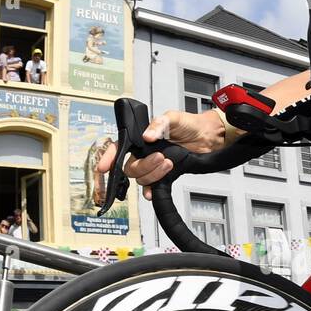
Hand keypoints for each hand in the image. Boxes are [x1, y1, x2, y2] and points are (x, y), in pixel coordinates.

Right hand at [95, 109, 224, 201]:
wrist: (208, 137)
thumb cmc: (189, 124)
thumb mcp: (173, 118)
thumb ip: (159, 124)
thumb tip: (147, 136)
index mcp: (141, 138)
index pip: (119, 147)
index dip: (109, 158)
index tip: (103, 167)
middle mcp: (144, 152)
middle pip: (131, 167)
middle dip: (144, 166)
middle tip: (160, 157)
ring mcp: (154, 165)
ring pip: (141, 178)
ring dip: (153, 174)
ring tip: (169, 163)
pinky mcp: (165, 175)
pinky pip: (152, 187)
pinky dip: (151, 191)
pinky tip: (153, 192)